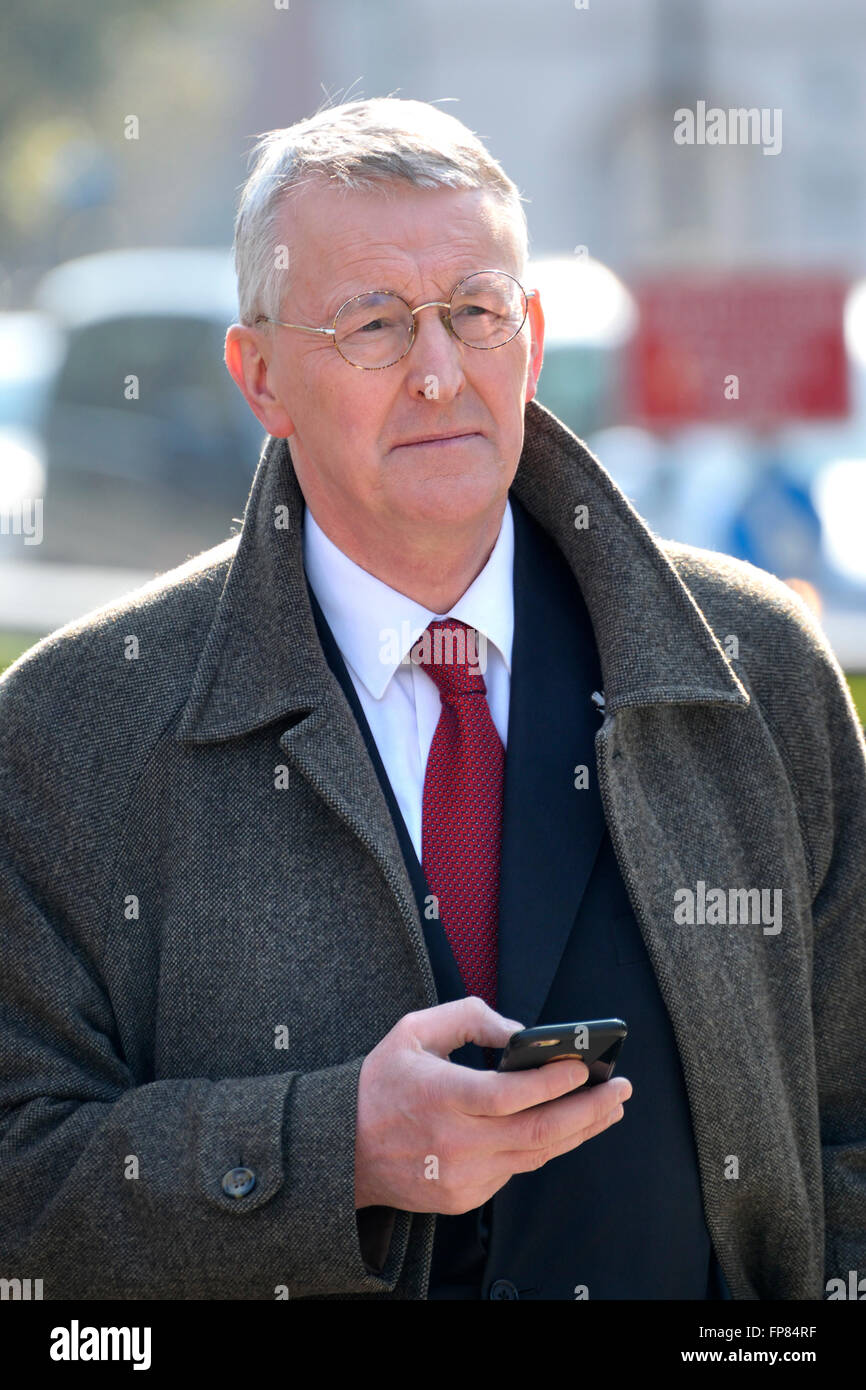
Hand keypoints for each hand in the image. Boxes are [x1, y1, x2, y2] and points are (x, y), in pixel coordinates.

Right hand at [354, 996, 631, 1213]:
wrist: (342, 1149)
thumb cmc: (382, 1083)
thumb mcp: (415, 1030)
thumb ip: (470, 1018)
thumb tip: (521, 1031)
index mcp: (440, 1095)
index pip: (509, 1094)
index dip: (553, 1082)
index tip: (585, 1066)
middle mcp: (454, 1141)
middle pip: (538, 1131)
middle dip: (589, 1110)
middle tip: (621, 1090)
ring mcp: (462, 1175)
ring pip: (536, 1155)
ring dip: (579, 1131)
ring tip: (609, 1109)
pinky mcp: (465, 1196)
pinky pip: (516, 1169)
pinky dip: (543, 1146)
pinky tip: (563, 1127)